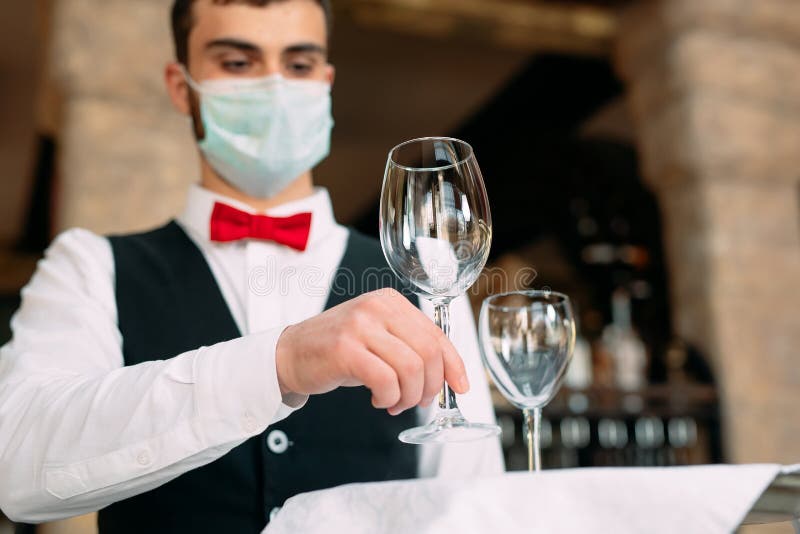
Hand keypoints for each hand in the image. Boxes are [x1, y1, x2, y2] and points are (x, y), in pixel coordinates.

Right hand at [275, 288, 468, 414]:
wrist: (290, 354)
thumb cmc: (339, 351)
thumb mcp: (379, 339)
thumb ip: (411, 347)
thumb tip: (449, 374)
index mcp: (391, 301)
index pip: (436, 333)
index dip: (454, 364)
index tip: (461, 386)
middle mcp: (377, 308)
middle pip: (428, 352)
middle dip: (430, 386)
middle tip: (418, 401)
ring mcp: (360, 326)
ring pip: (411, 368)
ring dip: (409, 396)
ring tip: (395, 403)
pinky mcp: (345, 350)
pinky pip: (386, 381)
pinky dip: (389, 398)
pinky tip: (378, 400)